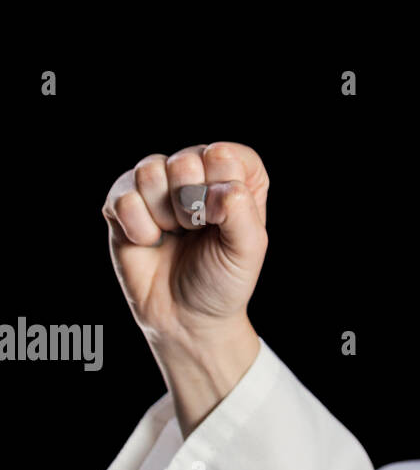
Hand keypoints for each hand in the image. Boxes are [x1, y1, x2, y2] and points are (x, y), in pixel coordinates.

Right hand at [102, 142, 269, 341]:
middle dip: (189, 205)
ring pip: (150, 172)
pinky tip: (149, 240)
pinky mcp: (124, 202)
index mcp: (237, 177)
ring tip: (173, 234)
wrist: (185, 316)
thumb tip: (218, 189)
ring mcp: (160, 184)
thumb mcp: (248, 250)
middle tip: (195, 230)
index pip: (226, 154)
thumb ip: (241, 212)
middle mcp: (199, 172)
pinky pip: (122, 196)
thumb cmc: (223, 279)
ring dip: (162, 215)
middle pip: (186, 160)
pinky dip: (137, 226)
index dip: (220, 187)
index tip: (219, 219)